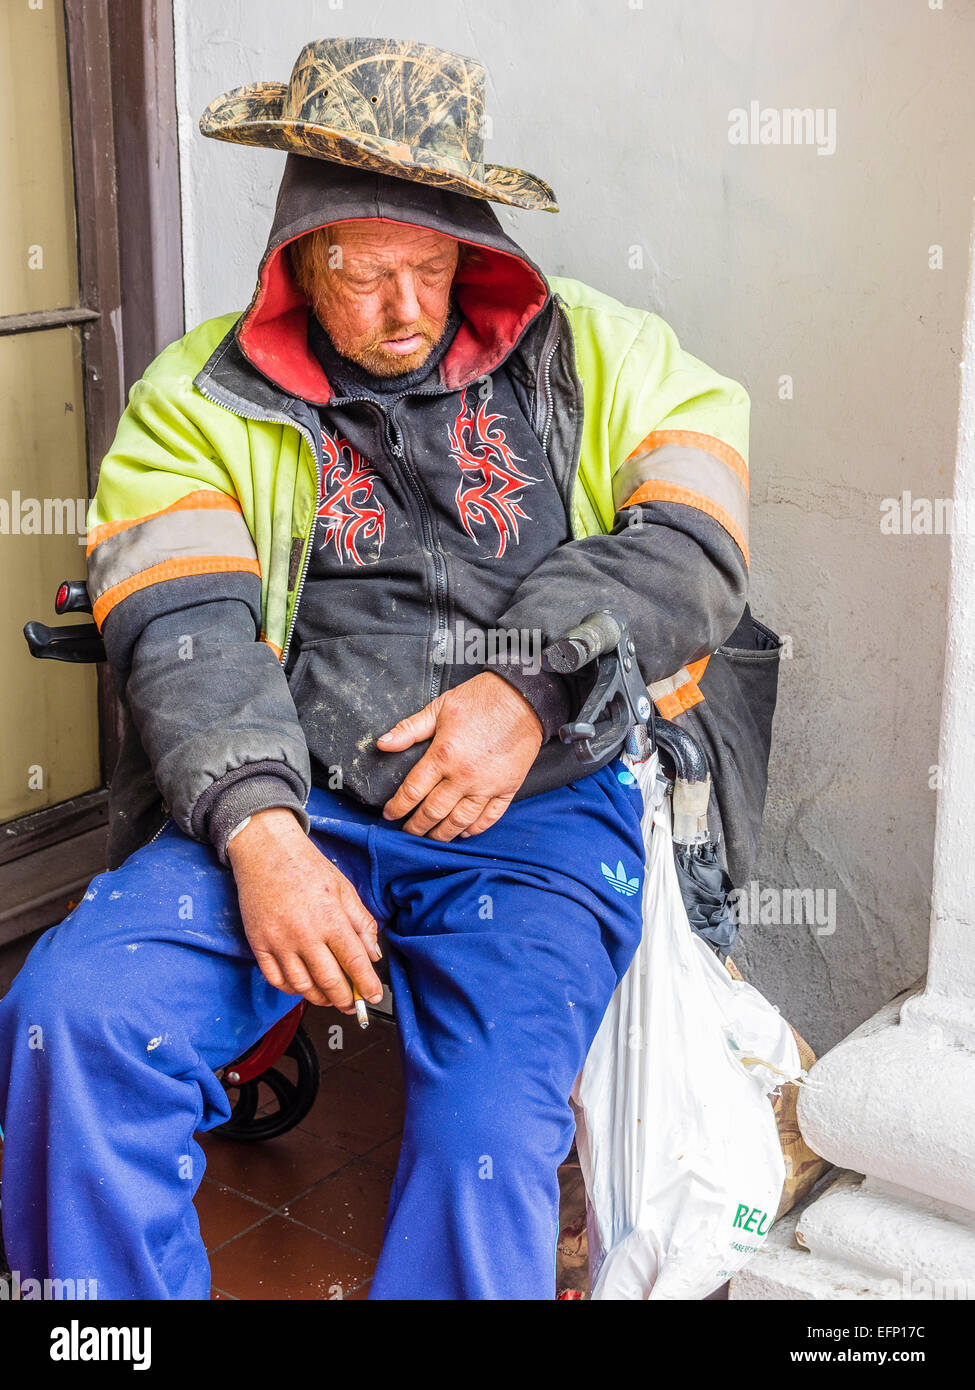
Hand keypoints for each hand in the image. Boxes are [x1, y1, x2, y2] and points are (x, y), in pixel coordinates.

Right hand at [227, 808, 382, 1012]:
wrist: (266, 851)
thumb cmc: (307, 867)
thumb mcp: (344, 889)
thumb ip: (362, 923)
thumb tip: (373, 955)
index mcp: (329, 917)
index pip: (354, 962)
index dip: (366, 984)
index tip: (372, 996)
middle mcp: (304, 934)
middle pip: (329, 981)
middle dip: (345, 999)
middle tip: (353, 1004)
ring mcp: (278, 941)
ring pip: (302, 987)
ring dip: (320, 999)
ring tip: (330, 997)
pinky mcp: (259, 944)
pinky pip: (276, 980)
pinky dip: (292, 990)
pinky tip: (304, 987)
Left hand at [377, 671, 543, 839]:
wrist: (523, 698)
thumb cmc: (480, 699)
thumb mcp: (439, 708)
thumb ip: (409, 729)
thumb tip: (382, 744)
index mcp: (444, 755)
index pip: (412, 791)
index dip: (398, 806)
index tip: (389, 814)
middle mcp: (464, 775)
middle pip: (433, 812)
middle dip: (416, 826)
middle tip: (407, 832)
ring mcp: (487, 785)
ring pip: (460, 821)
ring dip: (442, 834)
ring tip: (431, 838)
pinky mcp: (508, 788)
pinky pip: (489, 817)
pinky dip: (475, 829)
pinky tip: (464, 832)